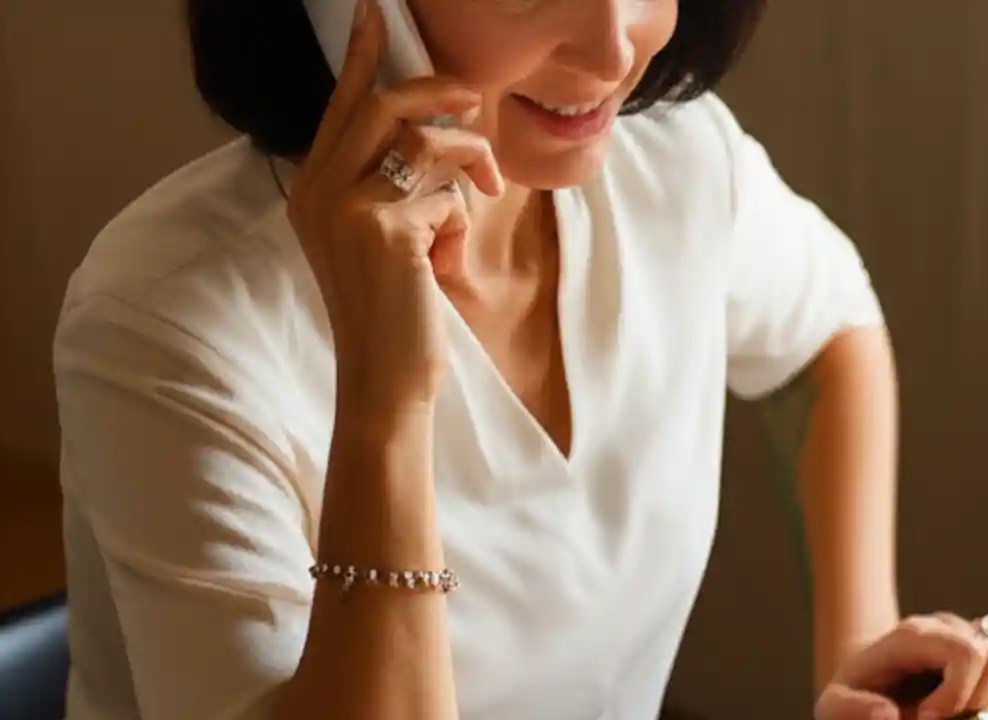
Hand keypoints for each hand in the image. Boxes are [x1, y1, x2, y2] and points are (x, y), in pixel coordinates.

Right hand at [285, 0, 502, 413]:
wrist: (384, 379)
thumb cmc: (390, 312)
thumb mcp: (377, 239)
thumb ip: (389, 185)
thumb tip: (439, 136)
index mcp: (311, 191)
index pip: (339, 107)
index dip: (360, 58)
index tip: (374, 12)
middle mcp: (319, 192)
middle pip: (384, 106)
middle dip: (438, 92)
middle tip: (474, 98)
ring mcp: (347, 208)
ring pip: (425, 143)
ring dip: (468, 162)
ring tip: (482, 193)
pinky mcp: (384, 230)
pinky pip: (446, 197)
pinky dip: (459, 223)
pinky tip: (445, 261)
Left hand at [815, 612, 987, 719]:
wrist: (865, 671)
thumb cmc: (855, 690)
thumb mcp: (835, 704)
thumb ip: (852, 709)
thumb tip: (889, 714)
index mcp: (913, 637)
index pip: (965, 653)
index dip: (958, 695)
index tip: (929, 718)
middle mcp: (945, 628)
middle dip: (978, 697)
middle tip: (947, 714)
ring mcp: (968, 630)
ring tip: (967, 702)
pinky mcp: (985, 638)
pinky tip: (987, 687)